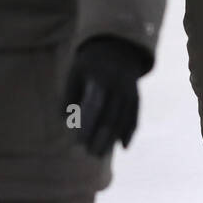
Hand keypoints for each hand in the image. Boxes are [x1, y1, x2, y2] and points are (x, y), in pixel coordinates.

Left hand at [64, 37, 149, 156]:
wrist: (117, 48)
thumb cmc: (89, 65)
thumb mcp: (75, 73)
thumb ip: (69, 96)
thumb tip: (67, 121)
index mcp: (100, 77)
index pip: (94, 105)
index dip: (87, 125)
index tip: (78, 142)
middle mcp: (118, 85)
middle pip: (111, 116)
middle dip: (100, 137)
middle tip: (89, 154)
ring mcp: (129, 91)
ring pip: (123, 119)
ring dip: (112, 139)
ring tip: (100, 154)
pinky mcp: (136, 96)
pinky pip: (135, 116)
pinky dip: (130, 132)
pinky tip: (124, 147)